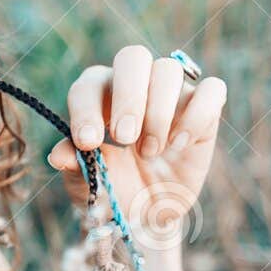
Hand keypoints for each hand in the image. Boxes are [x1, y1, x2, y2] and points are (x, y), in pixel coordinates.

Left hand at [45, 45, 225, 248]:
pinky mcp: (203, 106)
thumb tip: (58, 156)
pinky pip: (211, 90)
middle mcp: (133, 84)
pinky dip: (196, 115)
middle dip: (128, 97)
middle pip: (132, 57)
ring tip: (150, 153)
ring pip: (169, 70)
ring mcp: (170, 92)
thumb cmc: (111, 187)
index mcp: (97, 94)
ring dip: (158, 114)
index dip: (86, 111)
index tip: (88, 144)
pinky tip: (179, 144)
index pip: (88, 85)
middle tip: (126, 138)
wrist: (147, 213)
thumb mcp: (87, 182)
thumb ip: (73, 164)